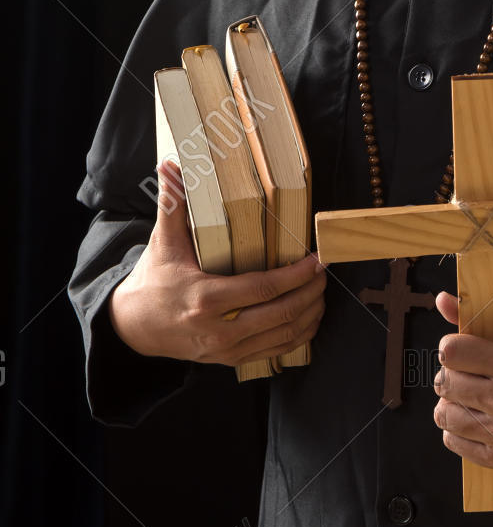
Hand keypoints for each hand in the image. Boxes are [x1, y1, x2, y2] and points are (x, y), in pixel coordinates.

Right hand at [108, 160, 326, 367]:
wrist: (134, 325)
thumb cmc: (153, 280)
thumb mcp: (163, 243)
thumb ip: (172, 205)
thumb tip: (171, 166)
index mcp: (206, 298)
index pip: (264, 288)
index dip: (297, 274)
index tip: (317, 259)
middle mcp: (219, 329)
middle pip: (281, 314)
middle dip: (311, 292)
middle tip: (325, 272)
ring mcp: (226, 349)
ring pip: (283, 336)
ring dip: (310, 314)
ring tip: (321, 291)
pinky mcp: (230, 360)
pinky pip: (275, 352)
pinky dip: (298, 336)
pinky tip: (308, 318)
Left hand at [432, 292, 492, 471]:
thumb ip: (483, 311)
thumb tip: (442, 300)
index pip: (451, 352)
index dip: (452, 346)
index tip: (463, 349)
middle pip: (444, 382)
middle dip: (452, 373)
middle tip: (469, 373)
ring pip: (443, 413)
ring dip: (452, 402)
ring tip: (471, 396)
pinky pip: (452, 440)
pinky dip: (457, 428)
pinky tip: (476, 418)